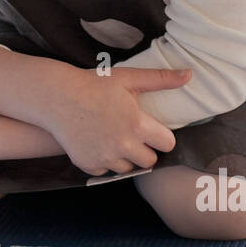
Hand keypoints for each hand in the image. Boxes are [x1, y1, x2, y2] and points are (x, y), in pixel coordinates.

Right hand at [43, 65, 191, 176]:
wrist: (56, 97)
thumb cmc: (94, 84)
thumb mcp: (128, 78)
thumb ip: (160, 79)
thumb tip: (189, 75)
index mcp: (137, 125)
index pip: (167, 144)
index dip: (161, 136)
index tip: (152, 128)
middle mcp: (123, 145)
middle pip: (150, 161)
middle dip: (145, 149)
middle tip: (132, 133)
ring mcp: (105, 157)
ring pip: (128, 168)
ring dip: (125, 157)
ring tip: (113, 137)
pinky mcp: (89, 165)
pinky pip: (106, 171)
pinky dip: (104, 161)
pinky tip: (97, 143)